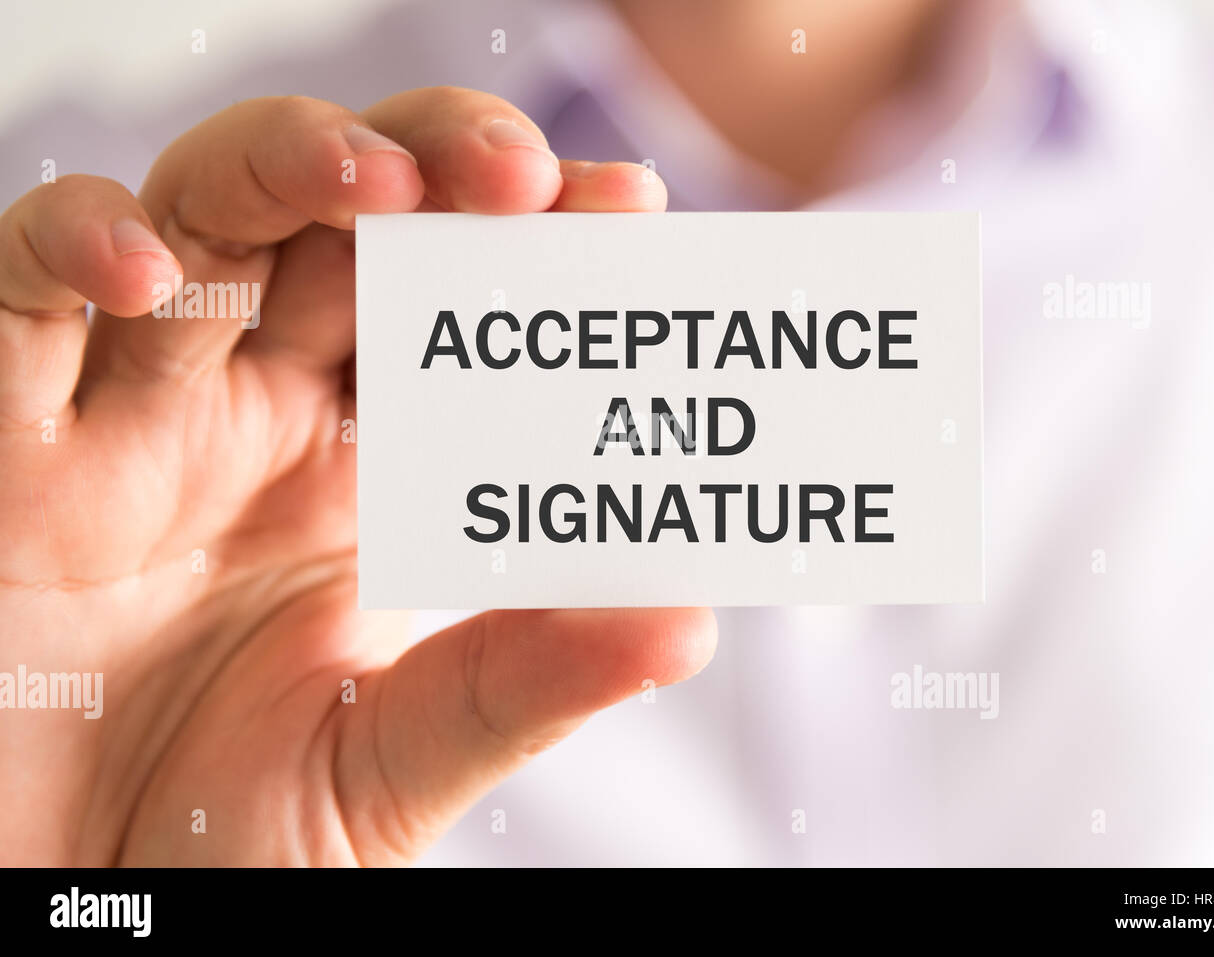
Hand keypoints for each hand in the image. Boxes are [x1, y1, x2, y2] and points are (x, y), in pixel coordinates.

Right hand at [0, 89, 715, 864]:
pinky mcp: (0, 448)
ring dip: (288, 165)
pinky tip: (149, 264)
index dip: (529, 251)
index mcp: (356, 479)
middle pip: (345, 226)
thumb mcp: (390, 767)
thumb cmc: (220, 845)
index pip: (454, 318)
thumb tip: (683, 622)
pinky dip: (74, 247)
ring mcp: (125, 420)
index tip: (624, 209)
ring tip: (382, 178)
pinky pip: (19, 298)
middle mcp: (249, 419)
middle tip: (521, 176)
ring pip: (201, 215)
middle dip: (434, 169)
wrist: (75, 916)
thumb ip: (521, 683)